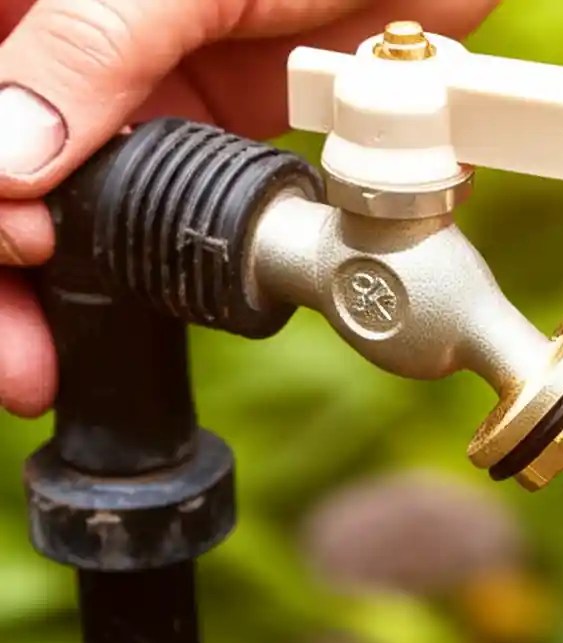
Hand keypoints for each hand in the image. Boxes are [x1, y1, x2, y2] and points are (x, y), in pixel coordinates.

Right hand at [0, 0, 496, 416]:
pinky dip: (159, 257)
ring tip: (74, 356)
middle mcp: (81, 47)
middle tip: (27, 362)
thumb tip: (6, 164)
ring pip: (80, 201)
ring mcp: (147, 87)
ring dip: (72, 286)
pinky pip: (169, 201)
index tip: (21, 249)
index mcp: (44, 1)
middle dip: (13, 272)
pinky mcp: (218, 123)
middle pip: (14, 175)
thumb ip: (93, 46)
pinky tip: (152, 307)